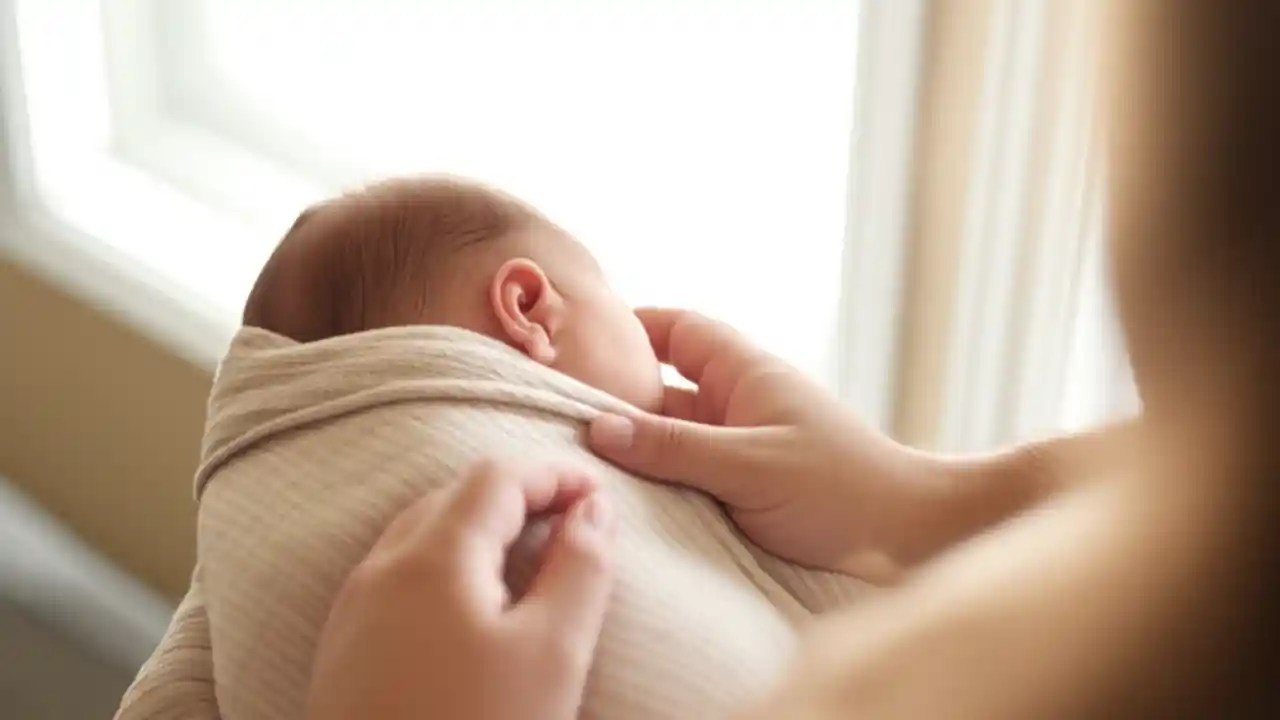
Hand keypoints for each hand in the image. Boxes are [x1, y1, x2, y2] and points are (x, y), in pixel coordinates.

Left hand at [306, 460, 614, 719]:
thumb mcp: (553, 654)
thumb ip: (581, 569)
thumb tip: (594, 510)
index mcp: (432, 558)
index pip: (497, 477)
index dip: (553, 473)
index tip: (598, 493)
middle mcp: (381, 570)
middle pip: (455, 498)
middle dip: (518, 497)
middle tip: (574, 523)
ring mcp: (354, 611)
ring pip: (422, 535)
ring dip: (481, 530)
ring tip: (533, 563)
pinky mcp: (345, 650)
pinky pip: (400, 577)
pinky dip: (448, 567)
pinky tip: (475, 609)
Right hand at [588, 309, 1032, 581]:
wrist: (910, 539)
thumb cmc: (841, 490)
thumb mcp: (750, 467)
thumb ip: (675, 448)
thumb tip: (599, 426)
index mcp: (747, 373)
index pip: (679, 329)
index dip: (631, 327)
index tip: (578, 339)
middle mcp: (742, 402)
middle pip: (665, 386)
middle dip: (617, 397)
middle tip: (554, 413)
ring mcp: (745, 444)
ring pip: (674, 434)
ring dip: (638, 447)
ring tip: (578, 460)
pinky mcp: (749, 486)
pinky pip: (691, 472)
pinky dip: (661, 480)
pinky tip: (626, 499)